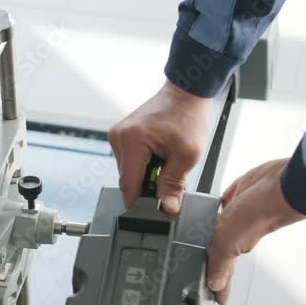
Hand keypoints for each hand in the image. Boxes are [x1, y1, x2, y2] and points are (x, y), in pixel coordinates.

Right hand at [108, 80, 212, 215]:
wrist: (185, 93)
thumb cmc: (188, 117)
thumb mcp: (187, 156)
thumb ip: (174, 184)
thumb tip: (168, 208)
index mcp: (132, 140)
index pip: (129, 185)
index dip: (141, 201)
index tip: (153, 211)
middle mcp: (119, 136)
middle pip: (128, 179)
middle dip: (147, 185)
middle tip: (169, 175)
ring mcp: (117, 134)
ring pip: (128, 171)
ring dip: (145, 173)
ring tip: (165, 159)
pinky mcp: (121, 134)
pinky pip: (129, 160)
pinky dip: (143, 163)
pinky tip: (158, 153)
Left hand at [207, 158, 305, 303]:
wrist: (279, 186)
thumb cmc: (261, 214)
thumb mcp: (229, 241)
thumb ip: (220, 262)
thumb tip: (215, 284)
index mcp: (235, 248)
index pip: (224, 273)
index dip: (219, 286)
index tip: (216, 299)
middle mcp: (237, 234)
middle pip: (220, 251)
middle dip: (212, 260)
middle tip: (204, 271)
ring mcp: (238, 216)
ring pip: (221, 229)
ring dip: (212, 234)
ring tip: (201, 241)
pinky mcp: (239, 198)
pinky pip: (225, 206)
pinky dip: (218, 209)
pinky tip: (213, 209)